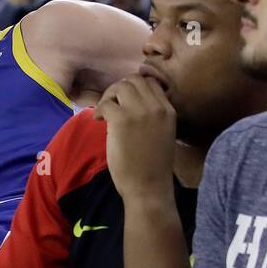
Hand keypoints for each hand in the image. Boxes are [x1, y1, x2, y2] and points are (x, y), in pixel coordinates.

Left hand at [94, 75, 176, 202]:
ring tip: (104, 113)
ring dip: (109, 96)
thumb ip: (152, 116)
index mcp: (168, 110)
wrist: (149, 187)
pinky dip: (99, 110)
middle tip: (111, 104)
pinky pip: (106, 104)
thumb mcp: (162, 134)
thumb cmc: (153, 167)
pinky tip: (98, 121)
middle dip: (119, 89)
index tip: (124, 100)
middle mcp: (156, 106)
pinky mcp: (122, 120)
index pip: (150, 82)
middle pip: (134, 80)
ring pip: (120, 87)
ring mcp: (139, 111)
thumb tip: (130, 104)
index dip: (134, 87)